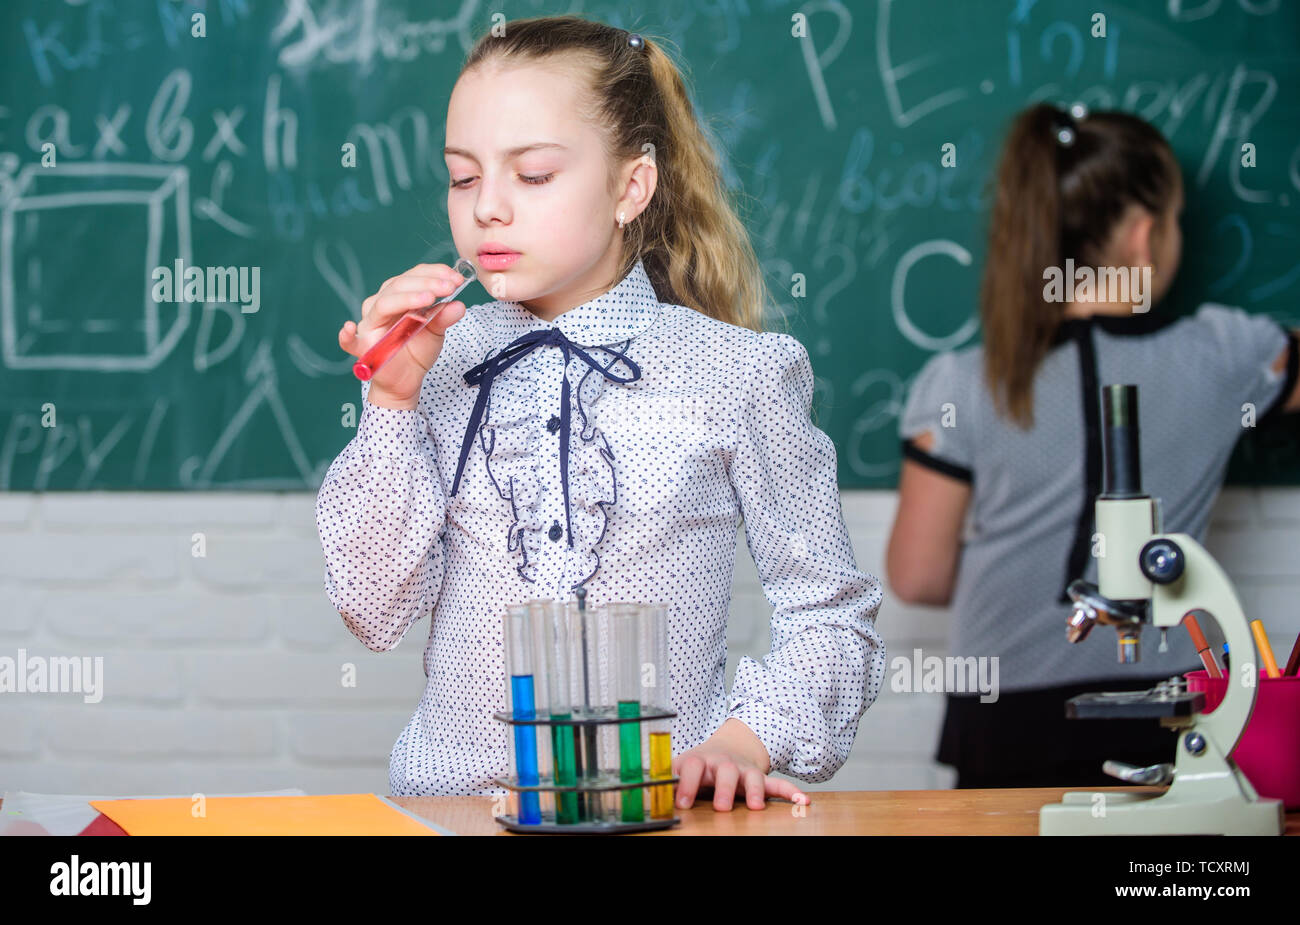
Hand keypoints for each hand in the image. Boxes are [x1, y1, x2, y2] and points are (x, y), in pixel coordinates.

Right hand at [339, 263, 468, 407]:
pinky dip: (346, 335)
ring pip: (383, 304)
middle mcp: (380, 305)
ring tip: (428, 298)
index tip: (456, 278)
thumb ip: (444, 317)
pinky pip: (350, 341)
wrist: (408, 380)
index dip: (434, 273)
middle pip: (398, 286)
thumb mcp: (436, 332)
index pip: (412, 276)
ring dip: (406, 298)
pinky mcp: (362, 347)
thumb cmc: (417, 350)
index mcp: (398, 296)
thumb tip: (459, 305)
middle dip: (426, 283)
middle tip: (449, 286)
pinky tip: (349, 328)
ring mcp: (370, 325)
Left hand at [672, 718, 808, 810]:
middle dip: (724, 789)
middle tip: (721, 808)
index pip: (692, 767)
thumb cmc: (699, 765)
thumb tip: (643, 796)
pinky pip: (778, 784)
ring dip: (755, 791)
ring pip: (752, 777)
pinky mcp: (760, 777)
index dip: (687, 784)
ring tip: (756, 807)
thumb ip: (667, 780)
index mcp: (700, 761)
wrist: (728, 745)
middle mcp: (723, 763)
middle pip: (726, 771)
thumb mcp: (680, 768)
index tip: (682, 804)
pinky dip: (790, 792)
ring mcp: (744, 770)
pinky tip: (803, 801)